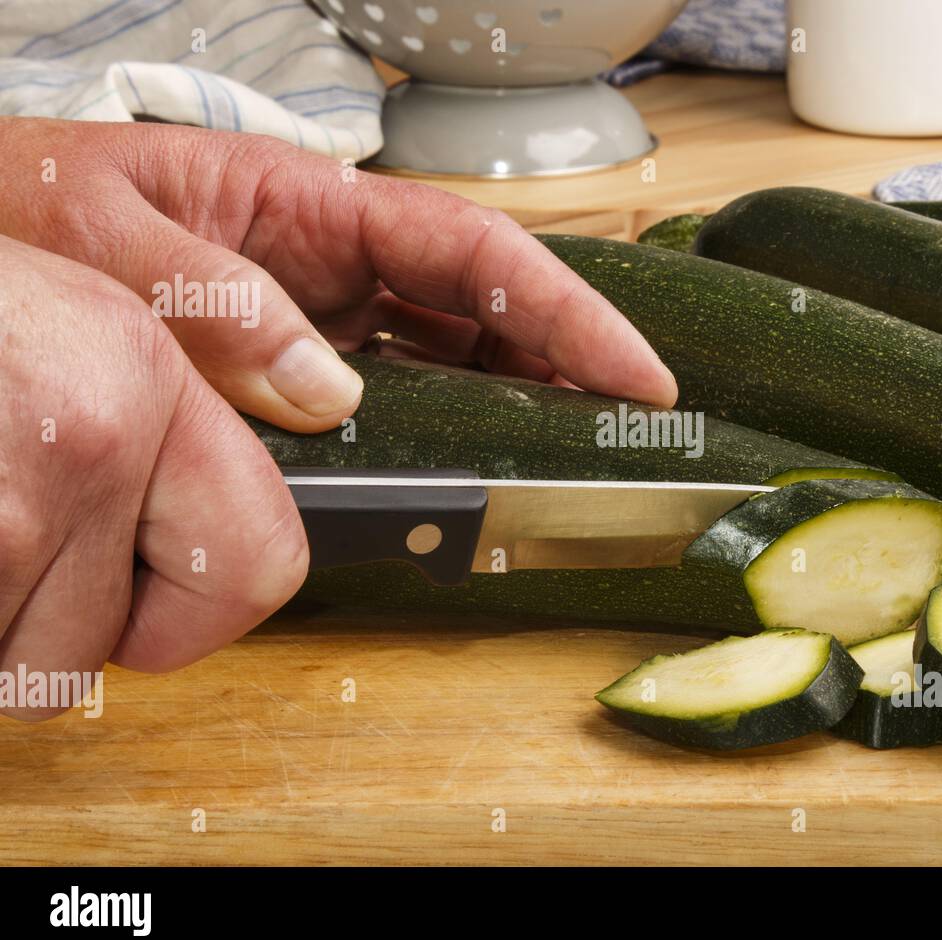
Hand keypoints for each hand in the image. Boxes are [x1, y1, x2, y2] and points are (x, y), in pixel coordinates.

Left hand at [0, 117, 677, 433]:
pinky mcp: (288, 384)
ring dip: (512, 414)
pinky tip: (460, 484)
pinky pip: (387, 415)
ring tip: (567, 465)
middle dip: (565, 369)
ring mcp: (315, 329)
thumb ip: (213, 302)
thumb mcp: (104, 235)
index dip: (566, 313)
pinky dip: (431, 450)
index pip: (472, 253)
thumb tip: (329, 391)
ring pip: (448, 368)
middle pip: (483, 316)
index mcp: (306, 207)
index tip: (633, 373)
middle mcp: (328, 270)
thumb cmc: (18, 209)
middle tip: (627, 436)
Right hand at [0, 236, 309, 717]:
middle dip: (27, 631)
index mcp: (146, 373)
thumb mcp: (60, 333)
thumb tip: (212, 571)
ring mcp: (1, 504)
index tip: (131, 599)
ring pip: (11, 678)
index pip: (264, 565)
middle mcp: (92, 431)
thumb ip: (152, 441)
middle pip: (96, 651)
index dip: (189, 614)